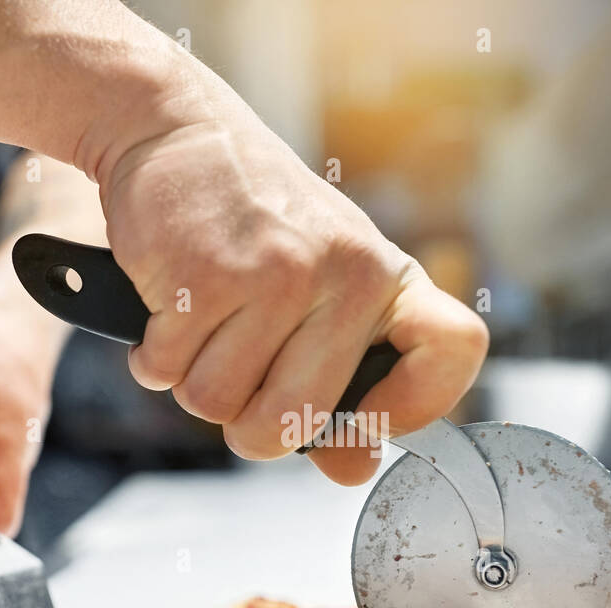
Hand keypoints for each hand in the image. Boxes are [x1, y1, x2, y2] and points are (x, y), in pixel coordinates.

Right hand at [81, 50, 489, 485]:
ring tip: (203, 324)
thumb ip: (342, 388)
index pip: (455, 352)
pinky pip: (168, 374)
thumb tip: (354, 470)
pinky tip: (170, 306)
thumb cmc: (254, 226)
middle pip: (294, 424)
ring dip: (194, 382)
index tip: (367, 423)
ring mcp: (278, 274)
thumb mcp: (320, 291)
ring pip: (219, 407)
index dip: (415, 409)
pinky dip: (156, 357)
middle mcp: (347, 275)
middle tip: (240, 378)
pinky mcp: (205, 276)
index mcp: (388, 278)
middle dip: (249, 426)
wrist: (176, 134)